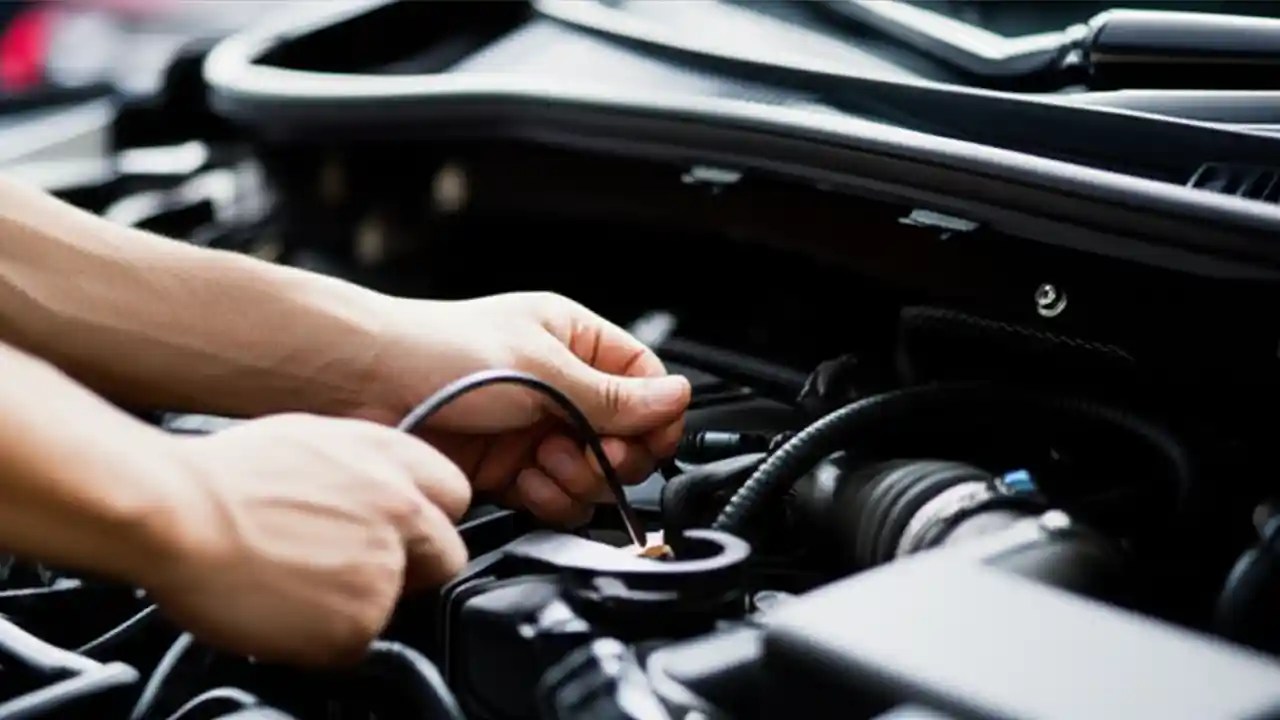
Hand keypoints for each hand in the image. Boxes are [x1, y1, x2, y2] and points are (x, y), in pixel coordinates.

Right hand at [136, 414, 470, 666]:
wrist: (176, 514)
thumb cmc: (223, 476)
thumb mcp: (315, 439)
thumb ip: (366, 469)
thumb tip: (380, 495)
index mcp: (393, 457)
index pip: (455, 497)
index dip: (427, 523)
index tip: (404, 536)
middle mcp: (402, 509)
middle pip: (446, 557)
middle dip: (412, 571)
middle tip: (352, 573)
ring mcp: (386, 568)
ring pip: (396, 605)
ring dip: (357, 605)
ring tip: (296, 584)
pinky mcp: (359, 621)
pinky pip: (357, 643)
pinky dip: (324, 639)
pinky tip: (284, 609)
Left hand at [359, 292, 690, 526]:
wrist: (364, 386)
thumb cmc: (440, 351)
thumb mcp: (541, 370)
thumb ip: (613, 396)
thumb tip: (677, 397)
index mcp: (575, 341)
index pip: (645, 383)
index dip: (654, 418)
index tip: (643, 440)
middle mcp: (561, 386)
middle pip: (626, 438)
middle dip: (613, 455)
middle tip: (588, 452)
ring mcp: (535, 430)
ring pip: (593, 475)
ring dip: (577, 480)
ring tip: (542, 462)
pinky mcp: (508, 470)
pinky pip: (554, 498)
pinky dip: (547, 499)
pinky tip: (523, 483)